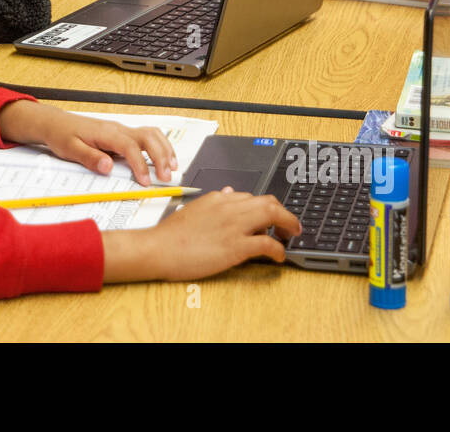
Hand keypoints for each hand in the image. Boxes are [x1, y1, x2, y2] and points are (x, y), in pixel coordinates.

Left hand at [0, 101, 175, 184]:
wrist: (57, 124)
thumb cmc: (63, 135)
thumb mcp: (70, 149)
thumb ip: (90, 158)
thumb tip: (108, 167)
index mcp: (106, 133)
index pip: (130, 146)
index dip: (140, 164)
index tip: (146, 181)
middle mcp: (118, 129)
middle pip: (148, 136)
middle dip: (161, 156)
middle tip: (165, 177)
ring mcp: (122, 130)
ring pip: (152, 134)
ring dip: (165, 149)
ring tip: (172, 168)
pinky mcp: (123, 134)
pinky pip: (148, 136)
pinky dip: (160, 146)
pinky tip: (165, 159)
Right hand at [101, 189, 300, 281]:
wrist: (159, 248)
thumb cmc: (171, 234)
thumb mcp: (195, 210)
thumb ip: (215, 203)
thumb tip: (231, 192)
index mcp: (218, 198)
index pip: (250, 197)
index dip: (264, 209)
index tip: (270, 218)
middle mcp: (229, 207)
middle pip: (268, 201)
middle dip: (284, 212)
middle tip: (290, 225)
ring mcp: (233, 226)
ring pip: (272, 214)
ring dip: (287, 224)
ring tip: (290, 236)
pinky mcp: (236, 246)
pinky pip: (267, 244)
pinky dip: (279, 250)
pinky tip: (279, 256)